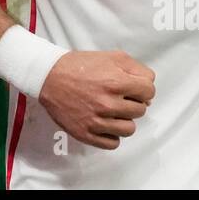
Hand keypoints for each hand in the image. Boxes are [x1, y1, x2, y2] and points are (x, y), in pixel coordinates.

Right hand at [38, 50, 154, 150]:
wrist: (49, 76)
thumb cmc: (80, 65)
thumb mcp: (111, 56)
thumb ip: (136, 69)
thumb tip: (148, 90)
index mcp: (116, 82)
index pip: (149, 92)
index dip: (143, 88)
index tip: (133, 87)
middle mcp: (108, 104)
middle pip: (141, 110)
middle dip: (133, 102)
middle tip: (119, 97)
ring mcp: (97, 121)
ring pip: (129, 129)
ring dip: (124, 119)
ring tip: (113, 111)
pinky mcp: (86, 134)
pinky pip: (113, 143)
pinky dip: (112, 135)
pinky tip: (105, 123)